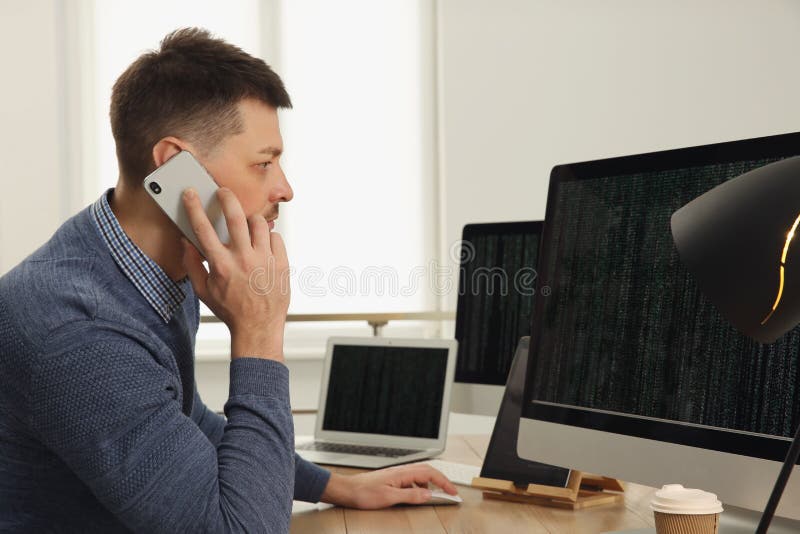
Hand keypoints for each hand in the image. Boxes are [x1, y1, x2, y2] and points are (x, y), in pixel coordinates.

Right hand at [181, 187, 289, 360]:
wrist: (259, 328)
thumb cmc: (231, 310)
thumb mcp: (204, 291)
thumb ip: (192, 265)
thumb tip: (186, 242)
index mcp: (221, 265)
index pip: (204, 229)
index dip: (194, 207)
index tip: (190, 193)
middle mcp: (244, 259)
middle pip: (235, 216)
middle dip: (227, 198)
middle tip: (223, 192)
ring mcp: (265, 260)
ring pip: (259, 223)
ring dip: (250, 220)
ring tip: (246, 226)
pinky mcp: (281, 263)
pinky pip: (275, 237)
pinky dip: (268, 237)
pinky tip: (262, 246)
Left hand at [319, 465, 458, 508]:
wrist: (348, 490)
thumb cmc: (364, 493)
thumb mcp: (389, 498)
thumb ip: (410, 496)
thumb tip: (428, 495)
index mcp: (402, 473)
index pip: (430, 473)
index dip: (443, 482)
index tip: (452, 491)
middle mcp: (401, 471)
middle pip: (428, 471)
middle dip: (441, 480)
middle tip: (450, 491)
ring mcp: (396, 474)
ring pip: (420, 475)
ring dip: (431, 483)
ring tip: (436, 494)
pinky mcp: (392, 479)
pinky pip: (411, 479)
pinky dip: (420, 486)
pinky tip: (417, 495)